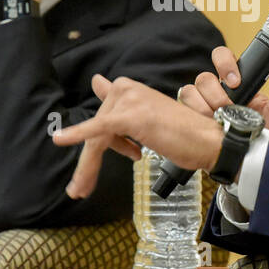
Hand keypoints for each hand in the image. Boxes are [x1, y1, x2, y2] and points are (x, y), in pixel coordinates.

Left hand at [52, 74, 224, 198]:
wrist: (208, 141)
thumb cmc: (183, 135)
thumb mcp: (146, 120)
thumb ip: (119, 106)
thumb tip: (98, 81)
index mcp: (129, 89)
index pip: (101, 117)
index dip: (90, 140)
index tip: (80, 163)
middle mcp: (125, 89)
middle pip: (96, 130)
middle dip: (92, 160)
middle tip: (84, 186)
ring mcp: (128, 102)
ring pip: (96, 138)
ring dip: (88, 166)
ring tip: (83, 187)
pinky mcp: (129, 117)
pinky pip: (98, 130)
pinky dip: (77, 135)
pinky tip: (60, 139)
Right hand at [175, 45, 268, 133]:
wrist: (255, 161)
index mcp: (237, 81)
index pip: (223, 57)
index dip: (225, 63)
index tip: (236, 82)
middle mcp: (217, 90)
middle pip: (204, 77)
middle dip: (215, 92)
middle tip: (228, 107)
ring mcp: (203, 104)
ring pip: (190, 91)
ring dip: (203, 106)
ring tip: (217, 120)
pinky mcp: (193, 120)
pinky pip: (183, 109)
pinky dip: (193, 116)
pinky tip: (207, 126)